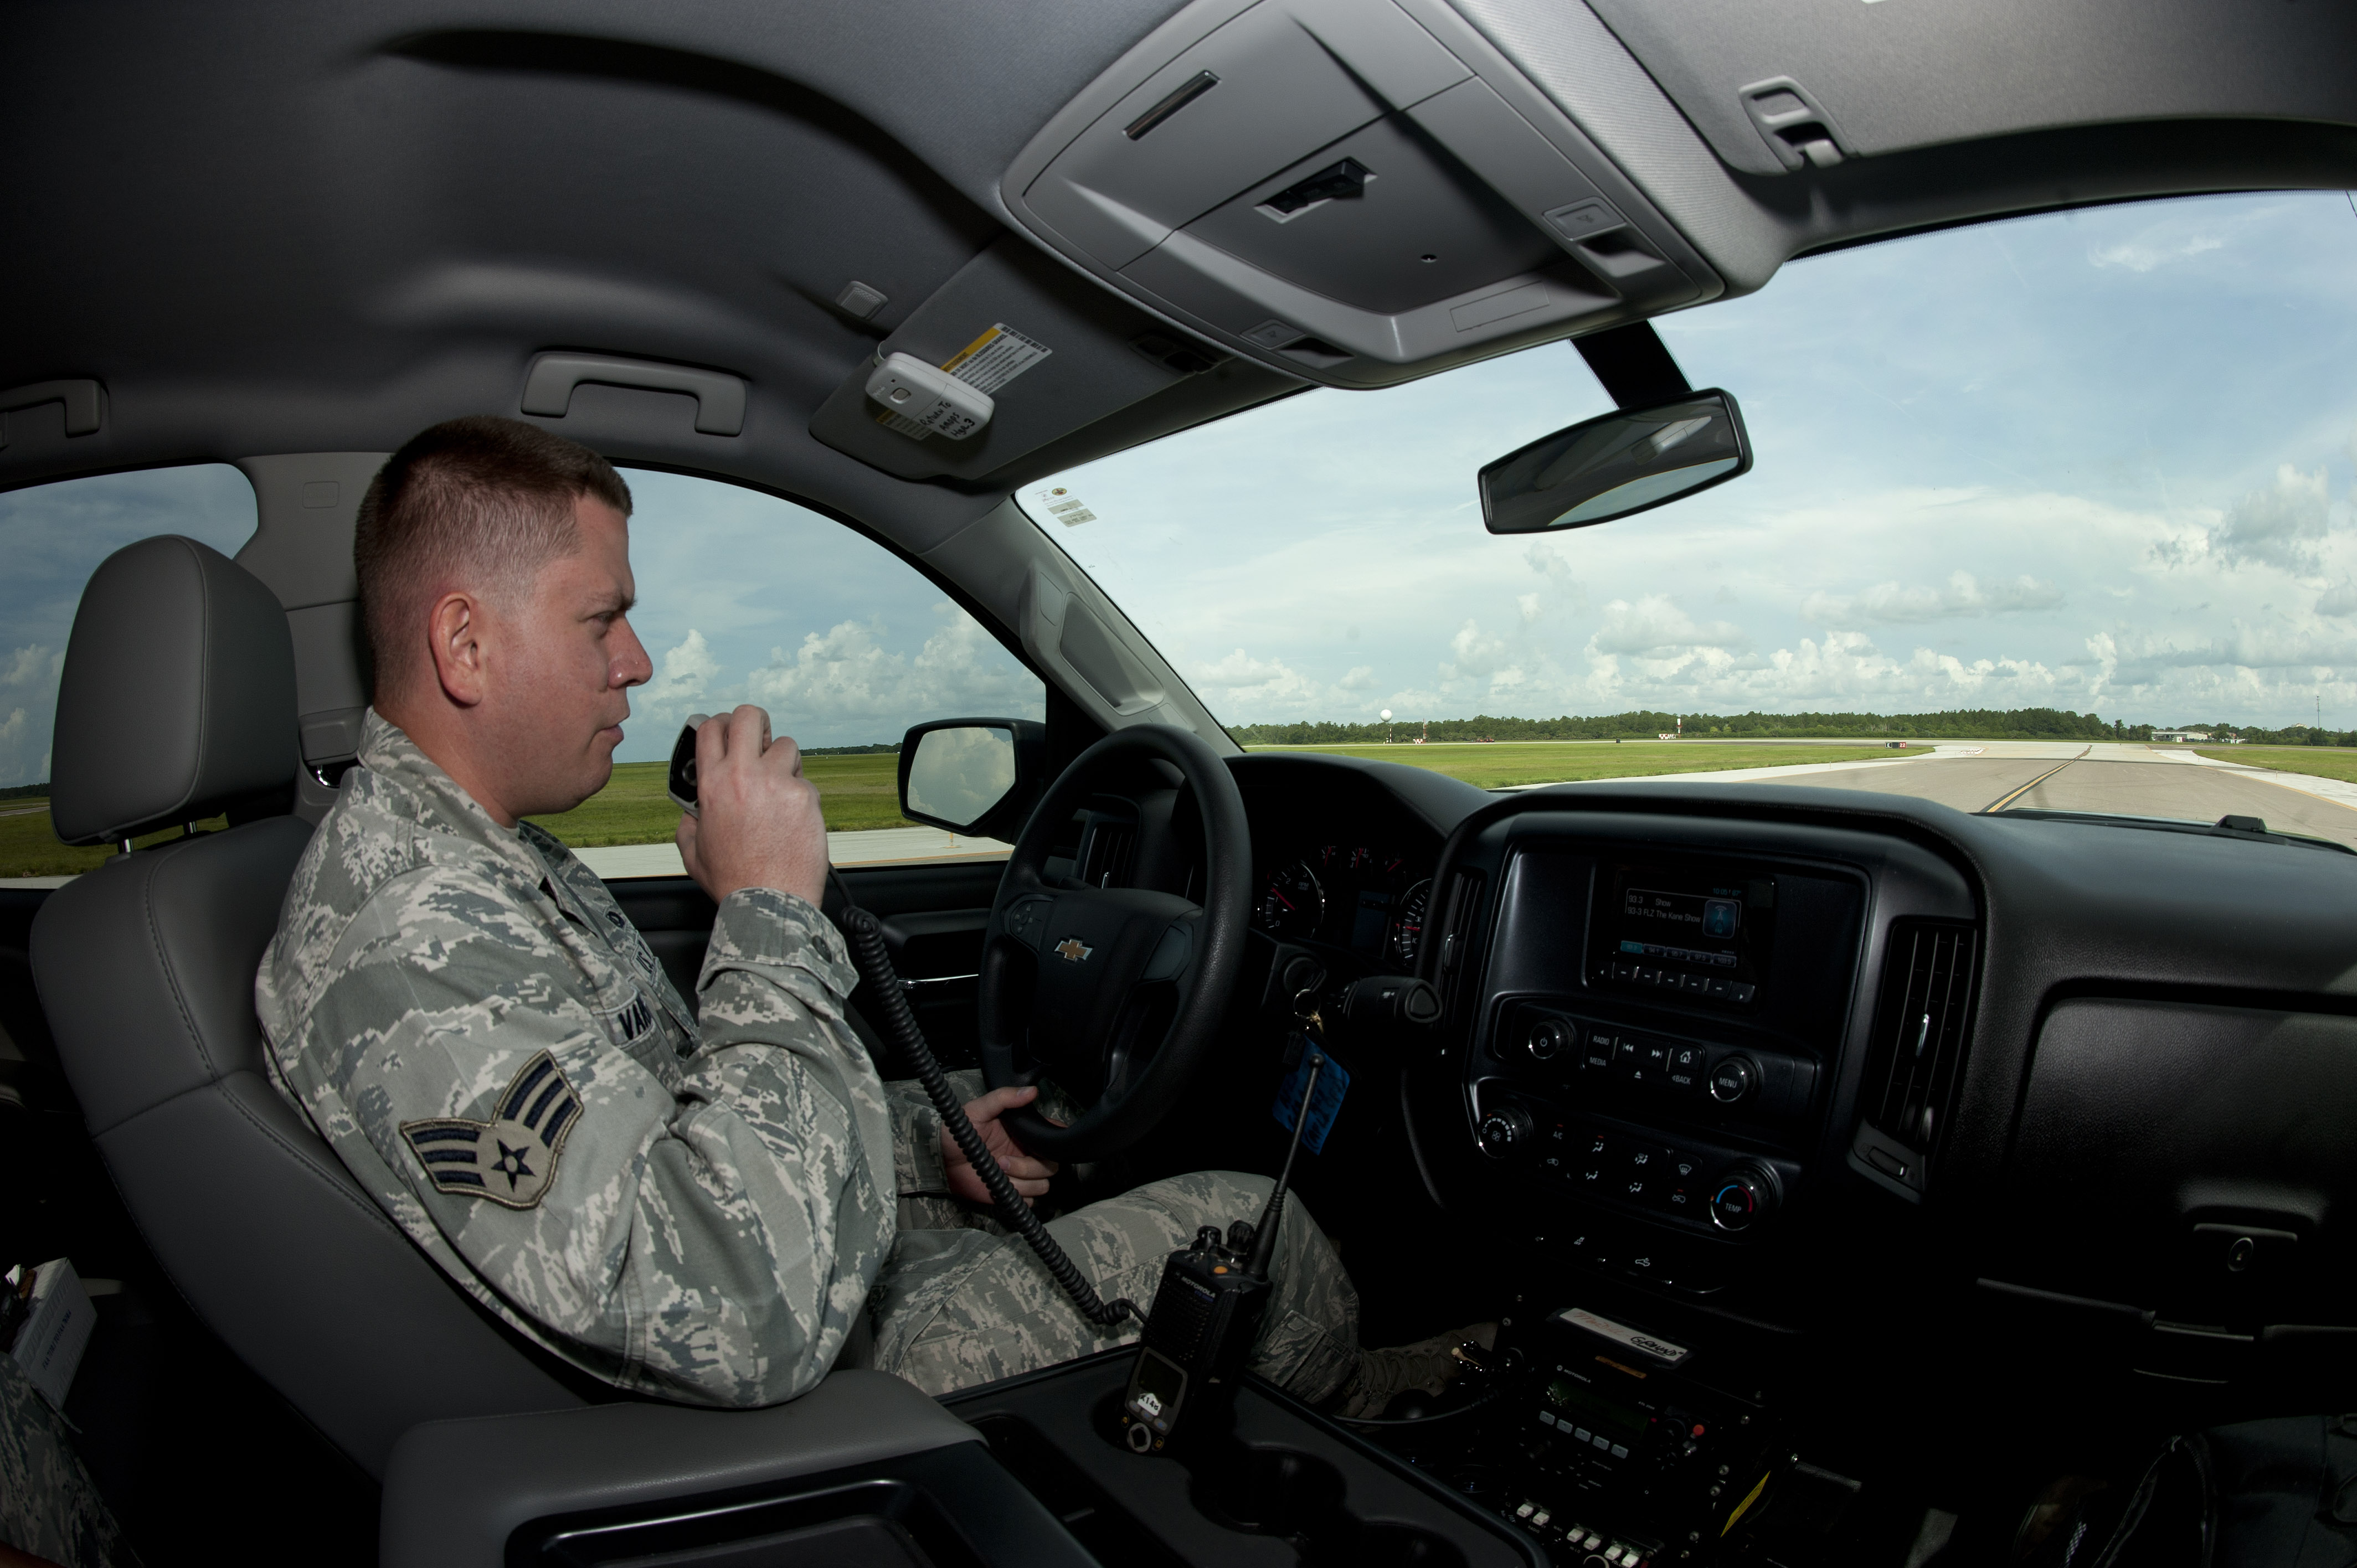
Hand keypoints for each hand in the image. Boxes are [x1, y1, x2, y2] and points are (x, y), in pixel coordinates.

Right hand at [675, 706, 828, 906]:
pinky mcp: (805, 796)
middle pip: (750, 715)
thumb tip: (692, 809)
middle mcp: (744, 776)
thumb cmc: (734, 880)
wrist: (770, 901)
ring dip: (784, 761)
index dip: (720, 724)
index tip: (727, 731)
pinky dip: (800, 794)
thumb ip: (688, 821)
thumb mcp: (692, 850)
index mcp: (712, 784)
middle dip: (756, 722)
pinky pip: (805, 780)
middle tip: (760, 739)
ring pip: (786, 745)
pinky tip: (793, 817)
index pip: (711, 727)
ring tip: (779, 787)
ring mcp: (778, 783)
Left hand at [943, 1085, 1060, 1205]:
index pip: (1054, 1137)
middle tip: (1002, 1161)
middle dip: (1028, 1167)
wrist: (941, 1161)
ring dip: (1021, 1182)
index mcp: (1025, 1133)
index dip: (1052, 1143)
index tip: (1036, 1144)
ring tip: (998, 1172)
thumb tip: (1030, 1091)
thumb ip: (1004, 1098)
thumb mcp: (978, 1109)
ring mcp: (1020, 1175)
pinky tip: (999, 1186)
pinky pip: (1027, 1201)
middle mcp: (1026, 1154)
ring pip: (1041, 1185)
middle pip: (1051, 1166)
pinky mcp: (1011, 1193)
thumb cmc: (957, 1132)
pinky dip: (1015, 1195)